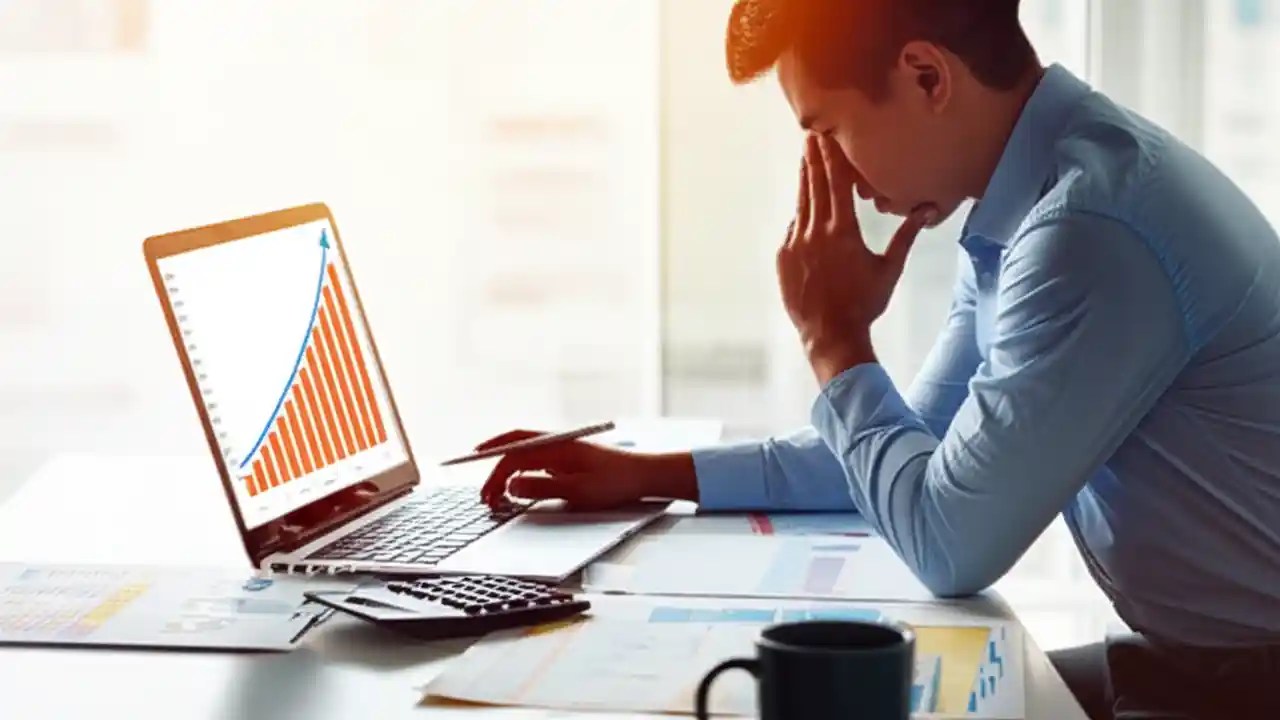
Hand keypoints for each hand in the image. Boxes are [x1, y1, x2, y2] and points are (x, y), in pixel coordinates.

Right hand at [475, 430, 696, 510]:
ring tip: (495, 493)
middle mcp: (558, 443)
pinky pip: (537, 461)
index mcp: (557, 446)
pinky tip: (518, 485)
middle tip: (484, 495)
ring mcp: (564, 450)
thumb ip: (542, 488)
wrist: (646, 476)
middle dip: (494, 469)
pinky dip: (522, 471)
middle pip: (516, 449)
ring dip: (507, 471)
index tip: (478, 478)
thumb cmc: (617, 483)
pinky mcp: (570, 459)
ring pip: (525, 455)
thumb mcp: (577, 492)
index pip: (514, 453)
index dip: (492, 466)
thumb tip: (511, 485)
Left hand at [777, 134, 937, 382]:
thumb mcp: (889, 269)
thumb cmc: (864, 303)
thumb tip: (928, 210)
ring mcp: (796, 244)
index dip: (832, 157)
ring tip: (804, 159)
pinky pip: (793, 230)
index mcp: (843, 230)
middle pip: (815, 186)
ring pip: (801, 204)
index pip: (837, 183)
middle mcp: (816, 232)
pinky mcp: (784, 257)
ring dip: (804, 180)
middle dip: (814, 159)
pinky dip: (800, 218)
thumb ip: (905, 235)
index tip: (827, 136)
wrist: (830, 333)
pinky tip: (803, 209)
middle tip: (810, 134)